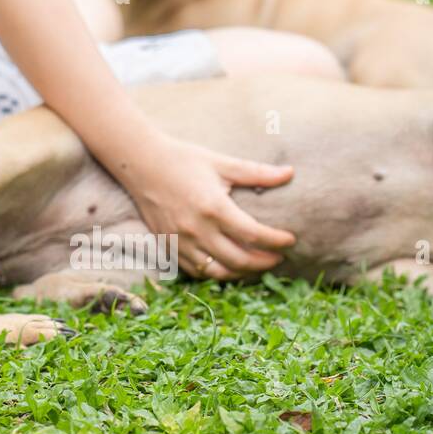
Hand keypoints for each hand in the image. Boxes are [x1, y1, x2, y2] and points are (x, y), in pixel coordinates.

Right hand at [122, 136, 295, 279]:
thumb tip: (290, 173)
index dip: (276, 241)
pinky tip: (231, 266)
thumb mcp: (222, 163)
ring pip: (219, 272)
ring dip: (243, 273)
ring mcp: (182, 242)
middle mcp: (197, 230)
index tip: (290, 240)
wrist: (142, 165)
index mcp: (213, 207)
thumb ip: (257, 173)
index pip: (253, 234)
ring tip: (258, 266)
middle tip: (279, 257)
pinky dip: (218, 273)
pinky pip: (198, 271)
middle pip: (239, 259)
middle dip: (264, 262)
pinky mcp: (171, 248)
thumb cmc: (184, 160)